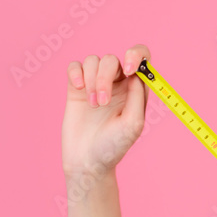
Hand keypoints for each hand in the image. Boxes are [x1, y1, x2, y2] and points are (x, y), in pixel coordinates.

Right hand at [61, 44, 150, 177]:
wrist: (87, 161)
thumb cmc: (114, 145)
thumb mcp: (133, 124)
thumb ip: (138, 96)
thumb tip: (137, 74)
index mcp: (135, 89)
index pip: (140, 58)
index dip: (135, 55)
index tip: (128, 69)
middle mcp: (117, 83)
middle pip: (113, 60)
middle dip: (105, 78)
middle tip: (102, 103)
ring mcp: (96, 84)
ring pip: (94, 61)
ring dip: (92, 81)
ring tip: (93, 105)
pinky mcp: (76, 88)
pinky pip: (75, 66)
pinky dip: (76, 73)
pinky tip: (78, 89)